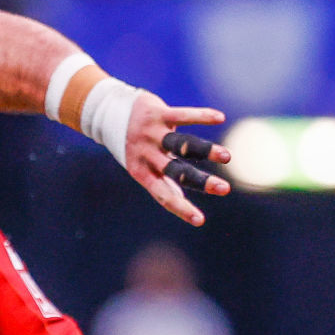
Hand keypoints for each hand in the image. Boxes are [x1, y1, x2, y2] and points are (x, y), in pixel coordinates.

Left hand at [122, 94, 230, 226]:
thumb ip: (160, 180)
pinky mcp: (157, 114)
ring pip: (182, 144)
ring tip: (227, 157)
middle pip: (177, 172)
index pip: (163, 195)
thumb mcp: (141, 166)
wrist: (107, 114)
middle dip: (201, 182)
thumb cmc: (131, 146)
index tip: (200, 221)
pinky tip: (220, 118)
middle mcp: (147, 156)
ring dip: (205, 150)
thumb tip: (178, 200)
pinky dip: (201, 116)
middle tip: (225, 190)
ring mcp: (152, 135)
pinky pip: (182, 115)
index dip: (180, 208)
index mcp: (143, 173)